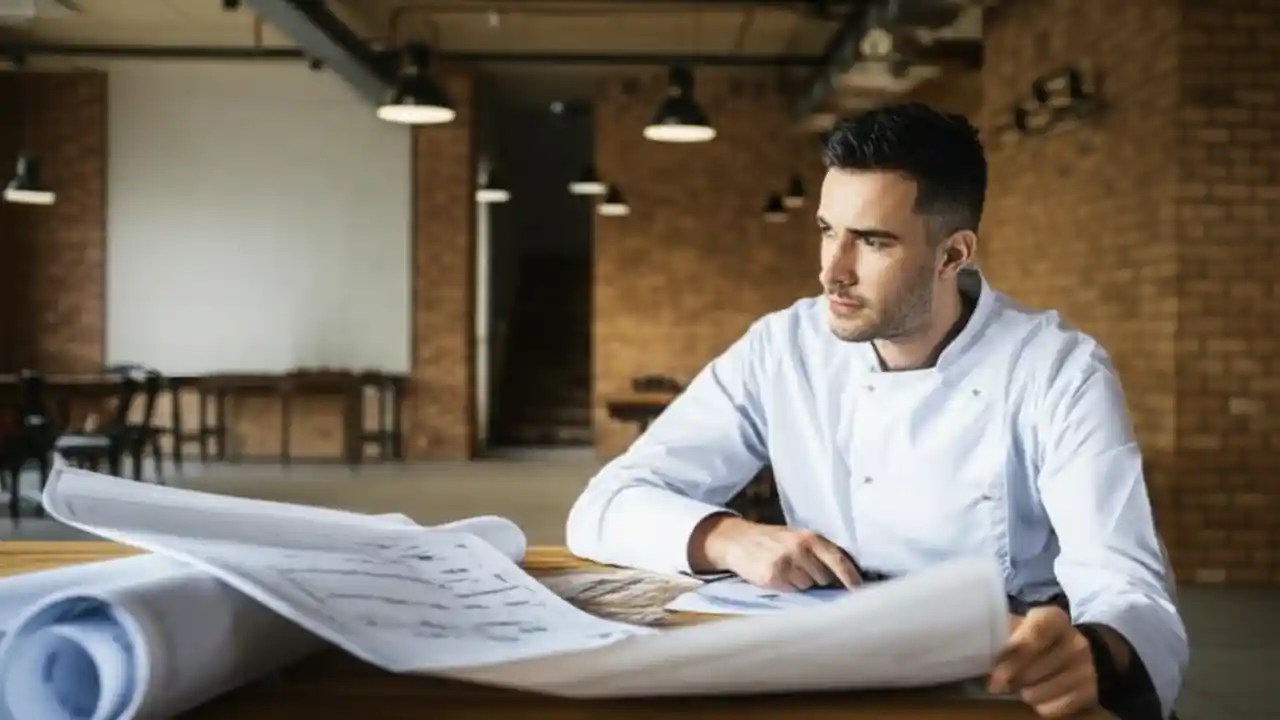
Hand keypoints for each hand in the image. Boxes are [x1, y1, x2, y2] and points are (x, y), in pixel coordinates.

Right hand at [688, 514, 861, 589]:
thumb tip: (845, 577)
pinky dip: (786, 586)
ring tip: (786, 569)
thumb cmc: (773, 540)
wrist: (738, 540)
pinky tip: (776, 575)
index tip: (862, 592)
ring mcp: (785, 563)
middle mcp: (799, 548)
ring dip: (800, 583)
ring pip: (808, 587)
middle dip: (818, 579)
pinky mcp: (772, 576)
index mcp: (810, 537)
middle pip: (825, 578)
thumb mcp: (796, 537)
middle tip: (801, 568)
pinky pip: (791, 590)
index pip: (839, 560)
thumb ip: (818, 552)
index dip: (852, 578)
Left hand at [988, 607, 1098, 716]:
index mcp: (1053, 619)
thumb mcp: (1026, 626)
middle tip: (1000, 679)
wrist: (1087, 656)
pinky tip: (1042, 694)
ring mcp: (1085, 669)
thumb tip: (974, 642)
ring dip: (1023, 693)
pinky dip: (1040, 706)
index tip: (993, 666)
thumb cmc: (1042, 639)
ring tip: (1023, 684)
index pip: (1034, 633)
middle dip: (1009, 678)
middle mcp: (1074, 642)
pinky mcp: (1089, 693)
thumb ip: (1005, 631)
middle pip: (1029, 670)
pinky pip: (1050, 709)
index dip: (1012, 651)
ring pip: (1035, 693)